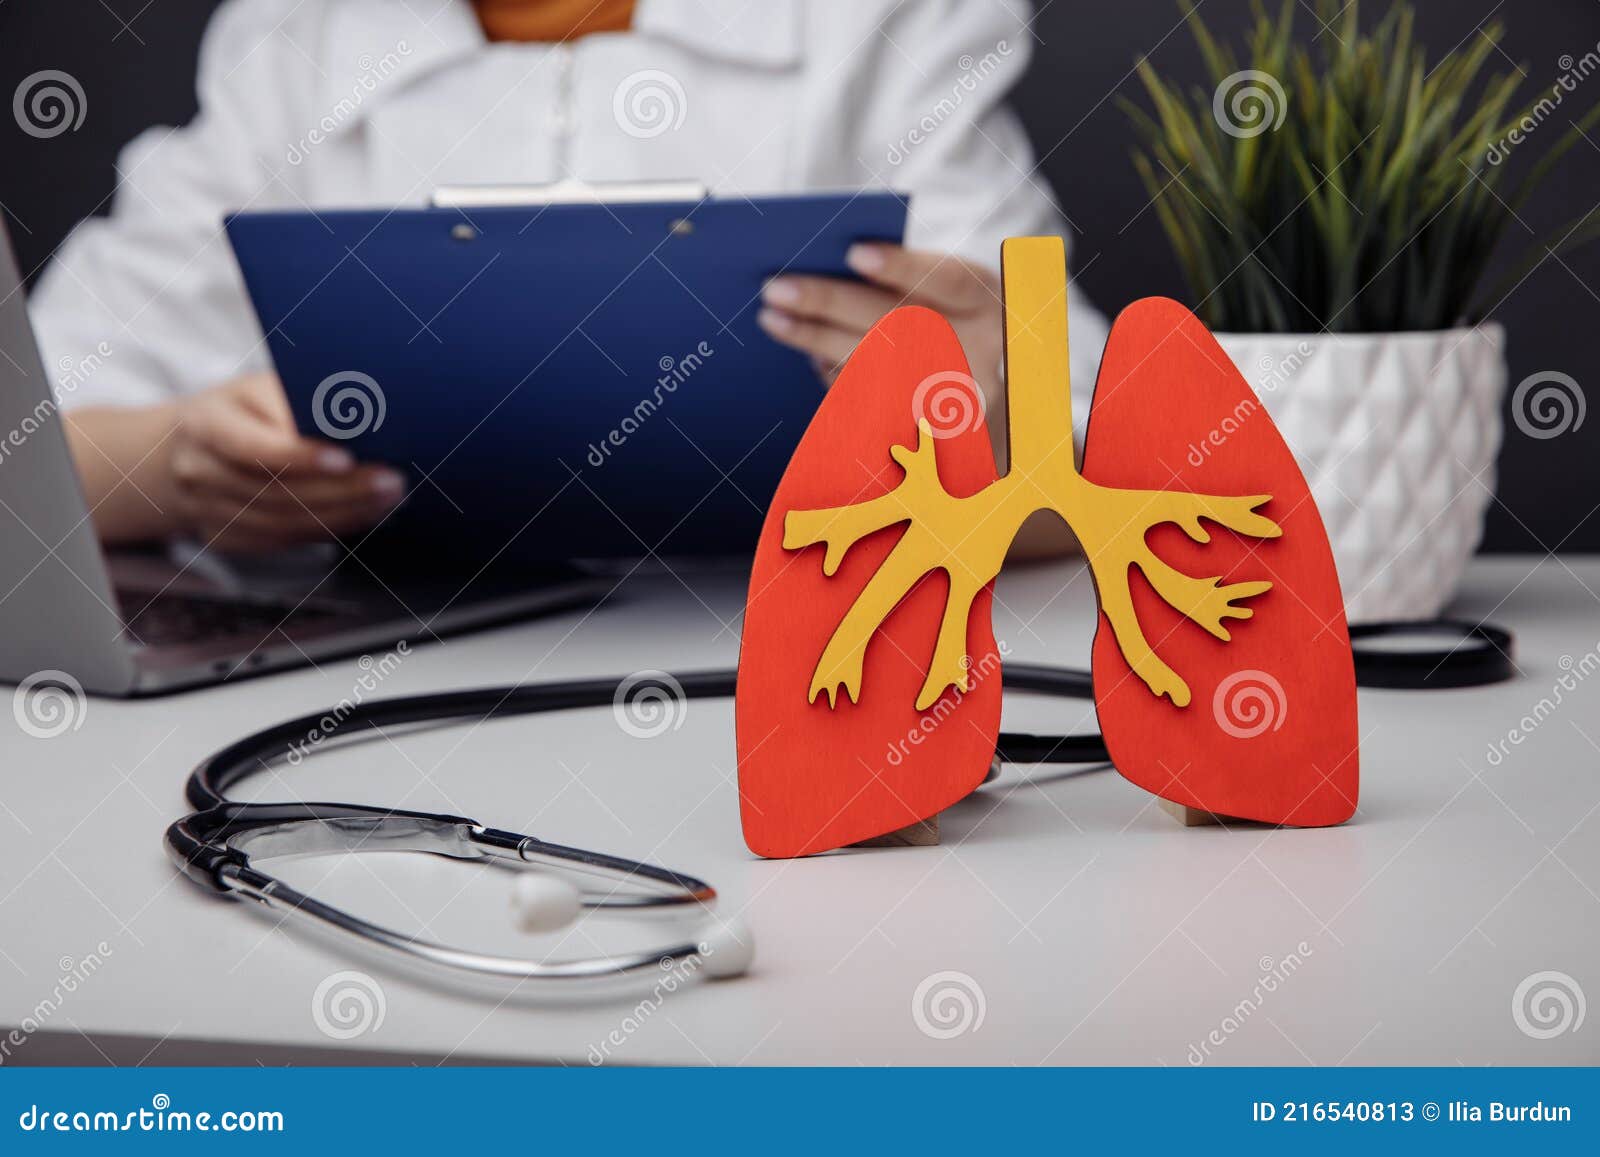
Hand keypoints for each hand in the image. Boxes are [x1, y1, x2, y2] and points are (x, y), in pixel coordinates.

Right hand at [164, 372, 404, 550]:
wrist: (185, 448)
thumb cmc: (240, 411)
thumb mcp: (259, 389)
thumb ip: (296, 402)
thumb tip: (352, 423)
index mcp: (205, 424)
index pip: (253, 447)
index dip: (300, 457)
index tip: (347, 459)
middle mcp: (199, 470)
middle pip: (276, 492)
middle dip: (341, 490)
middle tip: (390, 483)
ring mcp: (207, 509)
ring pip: (283, 523)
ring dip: (343, 514)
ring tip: (386, 500)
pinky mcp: (225, 537)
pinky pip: (281, 541)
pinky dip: (327, 530)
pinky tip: (360, 516)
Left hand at [757, 243, 1004, 431]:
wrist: (979, 392)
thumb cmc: (947, 318)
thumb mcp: (942, 292)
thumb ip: (903, 276)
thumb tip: (823, 265)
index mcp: (986, 303)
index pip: (949, 281)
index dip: (902, 268)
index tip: (854, 253)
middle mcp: (977, 351)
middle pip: (896, 324)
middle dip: (831, 302)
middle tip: (776, 286)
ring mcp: (949, 396)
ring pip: (871, 365)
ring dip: (814, 340)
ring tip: (771, 317)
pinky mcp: (922, 428)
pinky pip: (864, 399)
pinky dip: (830, 372)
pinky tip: (802, 351)